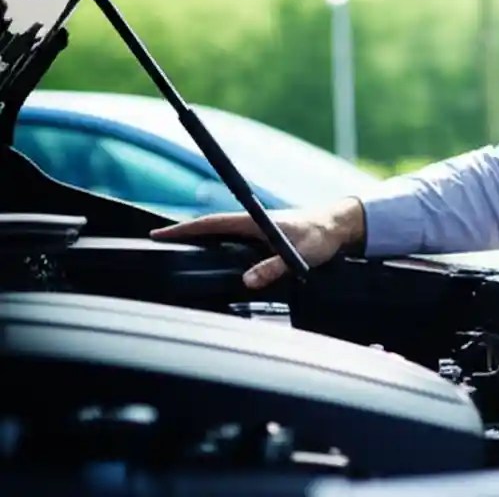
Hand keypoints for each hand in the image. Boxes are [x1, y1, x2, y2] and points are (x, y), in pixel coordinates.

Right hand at [149, 197, 365, 288]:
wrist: (338, 225)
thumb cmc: (321, 235)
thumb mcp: (299, 253)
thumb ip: (274, 267)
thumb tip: (247, 281)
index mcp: (254, 220)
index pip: (211, 223)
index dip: (184, 229)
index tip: (160, 234)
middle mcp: (251, 222)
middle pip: (208, 227)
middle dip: (182, 234)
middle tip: (156, 242)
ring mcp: (256, 229)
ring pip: (219, 233)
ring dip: (198, 239)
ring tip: (174, 250)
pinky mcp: (262, 238)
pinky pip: (232, 240)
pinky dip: (215, 244)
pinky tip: (208, 256)